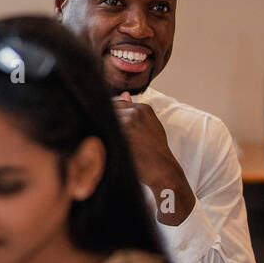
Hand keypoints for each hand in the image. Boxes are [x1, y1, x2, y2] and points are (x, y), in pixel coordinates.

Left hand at [112, 93, 194, 224]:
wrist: (162, 168)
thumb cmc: (155, 150)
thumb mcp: (149, 125)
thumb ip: (135, 110)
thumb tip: (124, 94)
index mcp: (143, 108)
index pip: (116, 103)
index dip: (109, 114)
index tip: (106, 123)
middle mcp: (135, 112)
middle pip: (108, 109)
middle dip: (104, 119)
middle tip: (104, 132)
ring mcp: (128, 122)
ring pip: (104, 119)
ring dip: (101, 127)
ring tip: (106, 139)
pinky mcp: (121, 134)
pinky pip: (103, 130)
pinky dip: (101, 135)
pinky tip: (106, 143)